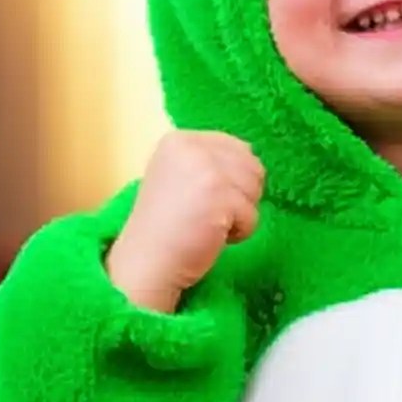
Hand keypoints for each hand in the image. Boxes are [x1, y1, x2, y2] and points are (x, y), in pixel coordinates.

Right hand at [106, 131, 262, 312]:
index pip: (237, 147)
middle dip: (239, 196)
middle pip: (252, 166)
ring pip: (255, 189)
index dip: (233, 179)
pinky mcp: (221, 195)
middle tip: (208, 214)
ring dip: (240, 214)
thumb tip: (251, 157)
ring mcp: (207, 169)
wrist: (146, 261)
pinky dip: (239, 234)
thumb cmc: (166, 227)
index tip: (205, 199)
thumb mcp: (179, 177)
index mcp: (179, 140)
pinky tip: (212, 237)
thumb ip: (209, 162)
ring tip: (209, 224)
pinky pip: (252, 215)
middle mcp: (192, 148)